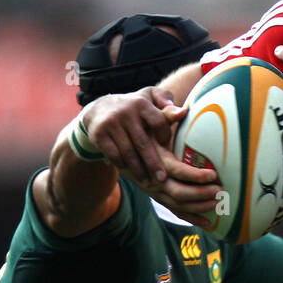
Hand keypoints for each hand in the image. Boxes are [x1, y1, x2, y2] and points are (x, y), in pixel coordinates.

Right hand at [82, 88, 221, 224]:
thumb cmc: (134, 108)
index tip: (167, 148)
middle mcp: (125, 111)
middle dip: (153, 163)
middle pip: (143, 143)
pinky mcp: (99, 134)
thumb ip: (167, 106)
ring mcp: (110, 123)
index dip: (165, 137)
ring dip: (138, 169)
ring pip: (128, 152)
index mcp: (141, 103)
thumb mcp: (149, 101)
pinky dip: (122, 165)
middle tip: (162, 179)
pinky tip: (129, 171)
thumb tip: (184, 112)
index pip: (159, 122)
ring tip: (147, 182)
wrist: (99, 109)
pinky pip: (114, 155)